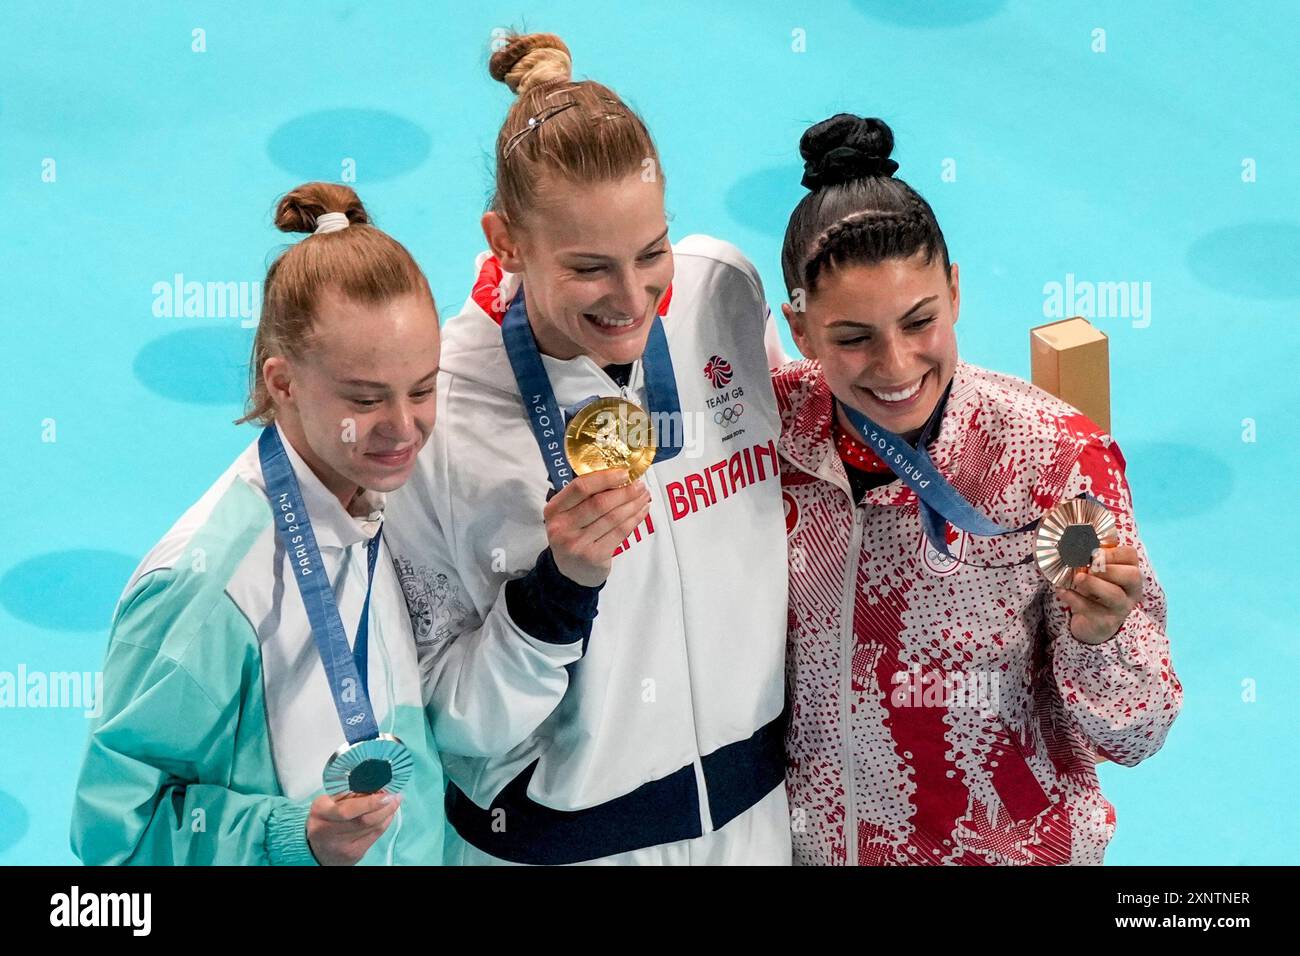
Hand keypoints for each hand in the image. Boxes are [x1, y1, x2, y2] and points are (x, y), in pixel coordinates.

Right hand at [306, 791, 401, 865]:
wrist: (316, 848)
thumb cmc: (324, 820)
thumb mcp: (329, 802)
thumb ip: (348, 792)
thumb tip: (374, 784)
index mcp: (321, 811)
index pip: (347, 810)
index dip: (370, 802)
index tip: (386, 794)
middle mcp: (328, 831)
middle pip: (364, 820)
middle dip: (385, 806)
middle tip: (394, 796)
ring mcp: (341, 845)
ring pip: (373, 827)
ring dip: (388, 812)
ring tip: (393, 802)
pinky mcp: (353, 853)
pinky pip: (375, 836)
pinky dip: (385, 822)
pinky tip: (387, 814)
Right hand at [543, 469, 651, 586]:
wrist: (570, 573)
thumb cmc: (573, 535)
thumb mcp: (567, 515)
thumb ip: (584, 497)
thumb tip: (618, 476)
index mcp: (553, 510)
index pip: (579, 487)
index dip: (604, 478)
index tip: (624, 472)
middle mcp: (562, 527)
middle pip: (599, 503)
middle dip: (624, 491)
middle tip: (639, 484)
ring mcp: (577, 544)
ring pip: (613, 518)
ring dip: (633, 504)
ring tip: (644, 496)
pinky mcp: (594, 557)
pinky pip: (620, 533)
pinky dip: (634, 519)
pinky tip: (642, 511)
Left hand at [1055, 545, 1142, 644]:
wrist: (1092, 624)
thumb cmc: (1094, 592)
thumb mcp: (1096, 575)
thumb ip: (1091, 560)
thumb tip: (1073, 540)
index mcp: (1130, 574)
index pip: (1131, 556)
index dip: (1113, 552)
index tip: (1094, 552)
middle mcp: (1130, 591)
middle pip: (1132, 576)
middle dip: (1110, 568)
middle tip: (1090, 566)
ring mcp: (1120, 608)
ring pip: (1114, 595)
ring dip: (1094, 583)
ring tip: (1077, 578)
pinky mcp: (1105, 623)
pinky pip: (1091, 610)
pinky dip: (1074, 599)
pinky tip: (1062, 591)